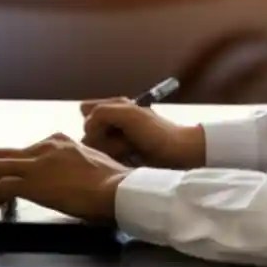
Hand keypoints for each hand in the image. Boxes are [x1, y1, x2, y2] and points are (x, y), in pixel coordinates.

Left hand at [0, 133, 130, 222]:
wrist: (118, 189)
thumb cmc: (116, 182)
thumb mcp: (97, 162)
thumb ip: (81, 164)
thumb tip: (80, 176)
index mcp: (61, 141)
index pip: (29, 149)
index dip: (19, 166)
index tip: (18, 179)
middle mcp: (46, 146)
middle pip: (3, 153)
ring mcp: (37, 164)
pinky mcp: (32, 183)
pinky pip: (1, 188)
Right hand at [80, 97, 205, 169]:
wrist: (180, 155)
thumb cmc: (157, 133)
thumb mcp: (129, 114)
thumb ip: (102, 113)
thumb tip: (87, 127)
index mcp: (116, 106)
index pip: (86, 111)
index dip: (91, 120)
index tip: (106, 125)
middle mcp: (114, 122)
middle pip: (88, 132)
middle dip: (103, 137)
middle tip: (124, 140)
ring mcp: (117, 141)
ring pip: (95, 148)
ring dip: (111, 150)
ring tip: (129, 151)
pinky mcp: (121, 158)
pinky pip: (105, 160)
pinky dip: (115, 160)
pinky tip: (129, 160)